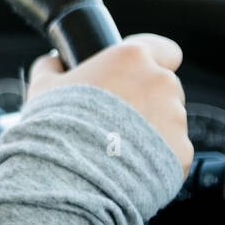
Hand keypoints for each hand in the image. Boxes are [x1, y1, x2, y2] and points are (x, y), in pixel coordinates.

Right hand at [25, 33, 193, 180]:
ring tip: (117, 148)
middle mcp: (161, 83)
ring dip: (151, 130)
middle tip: (115, 119)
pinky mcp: (181, 152)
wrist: (70, 175)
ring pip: (170, 121)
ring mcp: (175, 119)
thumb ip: (52, 67)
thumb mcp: (43, 87)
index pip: (164, 49)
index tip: (136, 75)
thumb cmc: (56, 126)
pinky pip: (171, 152)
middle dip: (147, 101)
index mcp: (131, 58)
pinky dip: (154, 159)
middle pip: (165, 88)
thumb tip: (54, 62)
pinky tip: (127, 167)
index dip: (152, 61)